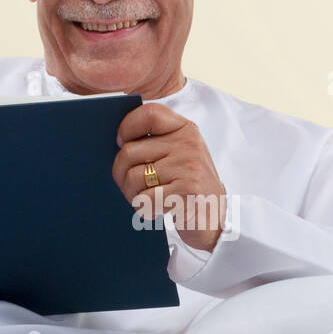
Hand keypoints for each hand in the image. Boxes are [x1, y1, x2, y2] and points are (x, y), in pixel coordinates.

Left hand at [112, 103, 226, 252]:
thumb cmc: (187, 185)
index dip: (127, 127)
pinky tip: (154, 210)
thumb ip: (156, 141)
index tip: (121, 143)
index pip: (150, 114)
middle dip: (120, 173)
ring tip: (144, 200)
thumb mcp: (179, 154)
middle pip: (130, 151)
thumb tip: (118, 140)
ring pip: (133, 177)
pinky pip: (144, 199)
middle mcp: (189, 144)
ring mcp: (189, 167)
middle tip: (130, 186)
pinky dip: (143, 209)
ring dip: (131, 195)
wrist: (214, 219)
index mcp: (185, 129)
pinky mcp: (187, 192)